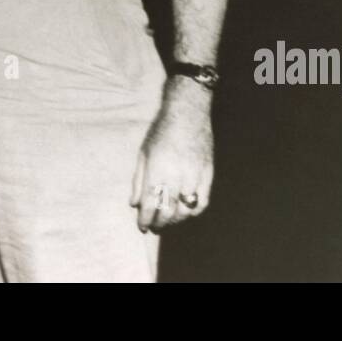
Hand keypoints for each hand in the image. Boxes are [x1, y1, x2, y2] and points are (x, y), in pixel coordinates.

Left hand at [130, 76, 213, 232]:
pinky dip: (193, 212)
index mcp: (157, 169)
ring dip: (175, 220)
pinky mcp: (207, 174)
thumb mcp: (143, 153)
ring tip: (168, 221)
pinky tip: (185, 212)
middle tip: (154, 227)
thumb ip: (138, 180)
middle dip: (159, 224)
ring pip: (185, 210)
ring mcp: (194, 176)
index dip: (145, 219)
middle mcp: (176, 175)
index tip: (142, 226)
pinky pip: (202, 202)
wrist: (187, 113)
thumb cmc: (161, 131)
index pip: (150, 204)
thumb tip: (134, 204)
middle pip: (167, 211)